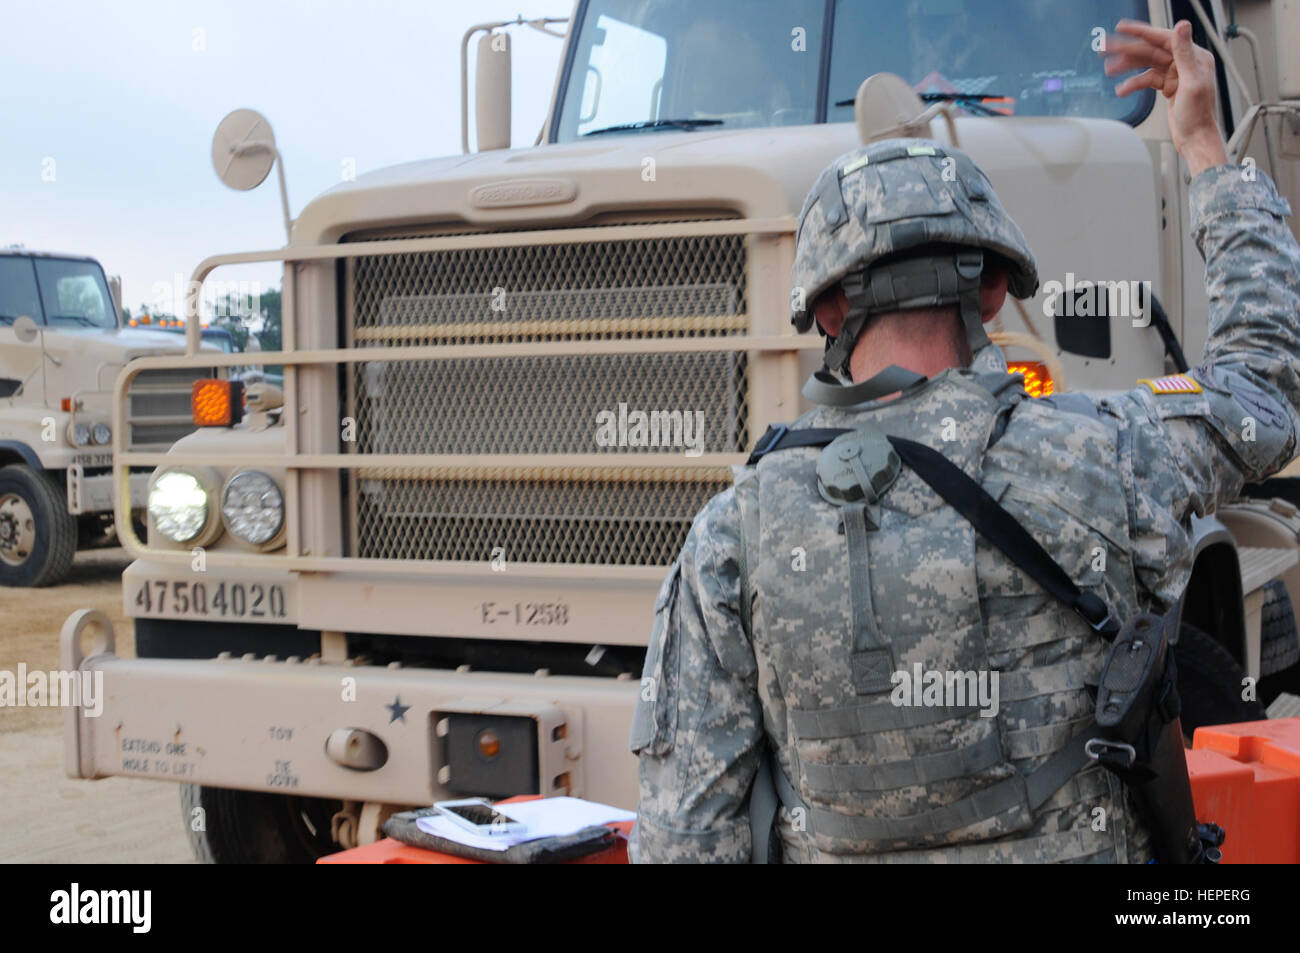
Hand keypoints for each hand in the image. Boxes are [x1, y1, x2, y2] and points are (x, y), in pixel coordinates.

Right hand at [1104, 19, 1227, 175]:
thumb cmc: (1199, 115)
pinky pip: (1146, 79)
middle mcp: (1185, 62)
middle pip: (1151, 50)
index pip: (1164, 38)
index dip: (1142, 32)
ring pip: (1146, 64)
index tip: (1123, 28)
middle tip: (1106, 48)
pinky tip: (1123, 89)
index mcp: (1194, 56)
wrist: (1195, 138)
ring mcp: (1175, 74)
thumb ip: (1185, 53)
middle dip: (1127, 49)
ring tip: (1110, 69)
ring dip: (1127, 67)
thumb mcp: (1192, 82)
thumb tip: (1183, 26)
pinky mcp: (1167, 86)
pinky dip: (1133, 84)